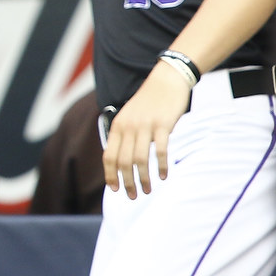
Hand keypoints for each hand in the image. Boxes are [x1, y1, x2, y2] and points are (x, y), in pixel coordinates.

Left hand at [104, 62, 192, 198]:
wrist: (166, 79)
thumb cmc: (149, 102)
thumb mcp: (129, 117)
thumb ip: (125, 136)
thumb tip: (122, 162)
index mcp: (118, 126)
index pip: (108, 156)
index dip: (110, 175)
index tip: (115, 189)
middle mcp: (128, 126)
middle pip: (123, 162)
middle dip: (127, 182)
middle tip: (133, 196)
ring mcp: (145, 125)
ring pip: (140, 159)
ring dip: (143, 179)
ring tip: (148, 190)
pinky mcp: (162, 124)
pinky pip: (160, 150)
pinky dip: (161, 166)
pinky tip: (164, 176)